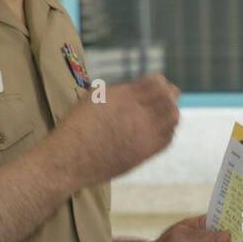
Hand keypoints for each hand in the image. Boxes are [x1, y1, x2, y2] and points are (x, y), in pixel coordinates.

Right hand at [49, 75, 180, 188]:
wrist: (70, 159)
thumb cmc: (77, 126)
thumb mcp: (93, 98)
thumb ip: (119, 91)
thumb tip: (139, 88)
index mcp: (124, 96)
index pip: (156, 83)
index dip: (160, 82)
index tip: (158, 84)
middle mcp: (137, 112)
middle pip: (169, 98)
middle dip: (170, 95)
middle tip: (170, 96)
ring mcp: (144, 134)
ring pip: (172, 118)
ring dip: (170, 112)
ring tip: (165, 112)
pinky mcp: (145, 152)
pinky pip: (167, 139)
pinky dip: (168, 131)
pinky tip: (161, 129)